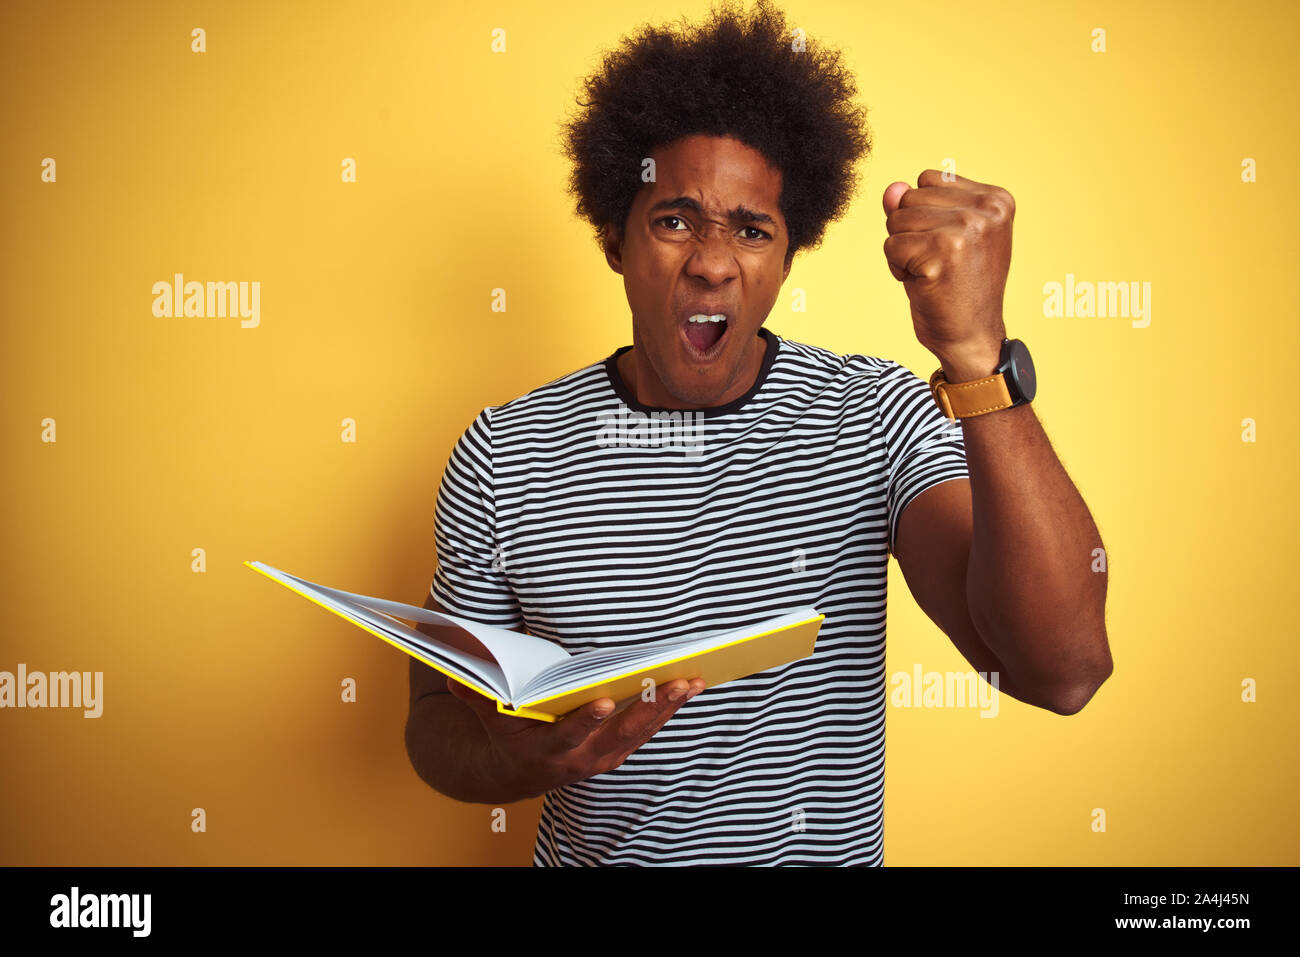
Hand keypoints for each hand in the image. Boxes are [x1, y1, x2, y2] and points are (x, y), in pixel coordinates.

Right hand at [445, 676, 705, 798]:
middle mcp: (581, 758)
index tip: (605, 701)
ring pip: (641, 732)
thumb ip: (475, 696)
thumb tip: (455, 677)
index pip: (569, 736)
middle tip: (675, 684)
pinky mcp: (619, 749)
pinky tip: (689, 684)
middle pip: (621, 733)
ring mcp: (604, 756)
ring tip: (692, 679)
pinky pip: (648, 729)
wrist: (515, 770)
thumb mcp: (487, 716)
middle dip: (650, 708)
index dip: (586, 721)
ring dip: (668, 707)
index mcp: (547, 750)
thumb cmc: (505, 730)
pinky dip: (669, 708)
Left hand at [882, 170, 1014, 379]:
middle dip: (910, 232)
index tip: (948, 245)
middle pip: (908, 198)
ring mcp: (966, 229)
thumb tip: (892, 189)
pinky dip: (898, 269)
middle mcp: (986, 210)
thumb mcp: (940, 236)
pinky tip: (925, 284)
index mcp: (996, 199)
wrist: (971, 337)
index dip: (924, 214)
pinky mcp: (942, 253)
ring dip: (903, 251)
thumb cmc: (957, 288)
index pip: (927, 179)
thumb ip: (915, 207)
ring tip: (932, 272)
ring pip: (896, 221)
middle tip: (939, 263)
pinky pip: (891, 247)